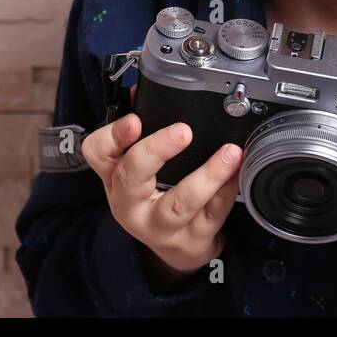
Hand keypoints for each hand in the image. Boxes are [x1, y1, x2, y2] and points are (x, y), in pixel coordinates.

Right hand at [81, 89, 239, 291]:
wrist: (175, 248)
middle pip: (133, 177)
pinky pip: (211, 216)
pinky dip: (227, 193)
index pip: (97, 152)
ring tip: (229, 153)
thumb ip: (143, 126)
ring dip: (207, 176)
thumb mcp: (139, 167)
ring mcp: (160, 226)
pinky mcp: (190, 241)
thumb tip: (143, 88)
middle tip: (183, 131)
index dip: (113, 135)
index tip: (135, 120)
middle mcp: (130, 204)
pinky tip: (239, 174)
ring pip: (179, 204)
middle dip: (156, 150)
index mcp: (115, 176)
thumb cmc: (155, 196)